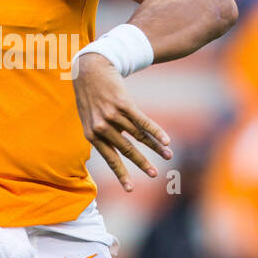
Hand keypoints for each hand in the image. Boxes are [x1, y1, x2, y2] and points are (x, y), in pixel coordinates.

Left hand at [71, 53, 170, 191]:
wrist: (90, 68)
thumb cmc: (90, 95)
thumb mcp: (89, 117)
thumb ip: (101, 134)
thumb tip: (117, 151)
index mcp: (92, 134)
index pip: (110, 158)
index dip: (122, 174)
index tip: (131, 189)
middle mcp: (102, 127)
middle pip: (127, 149)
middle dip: (142, 163)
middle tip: (154, 174)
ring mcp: (113, 115)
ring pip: (138, 136)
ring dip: (155, 147)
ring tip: (168, 155)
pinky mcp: (124, 103)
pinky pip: (143, 121)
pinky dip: (156, 131)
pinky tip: (166, 140)